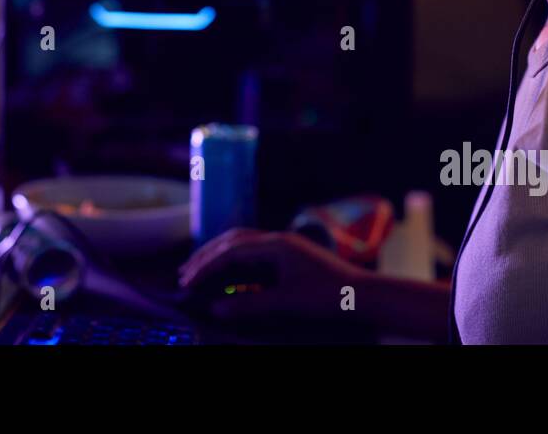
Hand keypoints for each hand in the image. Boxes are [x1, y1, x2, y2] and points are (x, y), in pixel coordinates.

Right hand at [178, 228, 367, 322]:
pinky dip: (234, 262)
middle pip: (232, 241)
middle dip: (206, 257)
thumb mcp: (286, 303)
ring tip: (198, 271)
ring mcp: (284, 246)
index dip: (206, 266)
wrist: (364, 294)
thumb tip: (215, 307)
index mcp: (276, 244)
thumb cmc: (328, 296)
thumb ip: (249, 304)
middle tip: (184, 274)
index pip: (230, 250)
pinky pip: (253, 254)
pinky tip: (226, 276)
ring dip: (218, 256)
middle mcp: (277, 240)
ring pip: (242, 244)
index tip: (187, 282)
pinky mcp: (289, 256)